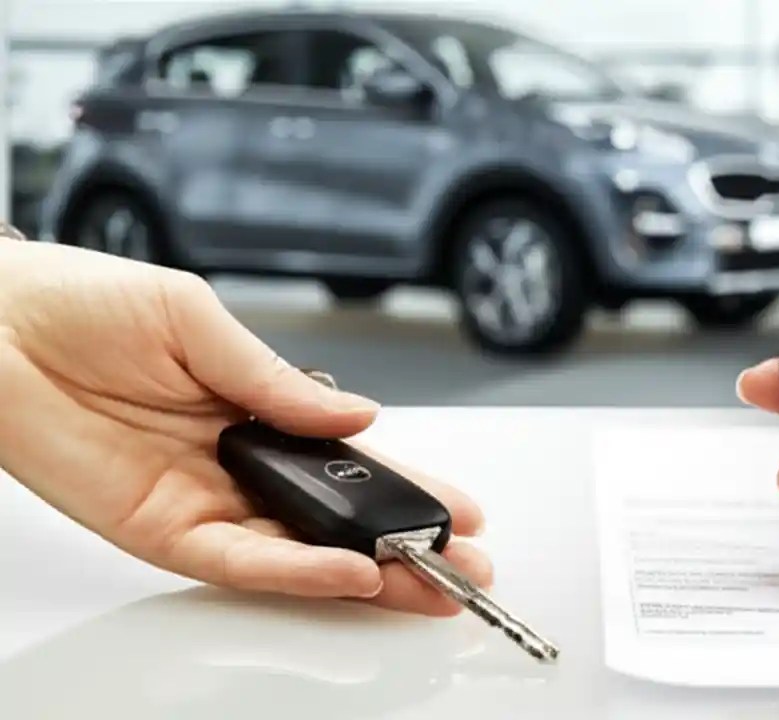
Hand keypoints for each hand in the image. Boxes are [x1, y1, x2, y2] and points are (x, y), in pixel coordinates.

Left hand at [0, 241, 487, 614]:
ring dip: (368, 570)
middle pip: (335, 518)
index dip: (405, 485)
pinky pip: (239, 560)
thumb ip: (276, 382)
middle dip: (405, 544)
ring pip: (299, 552)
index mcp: (254, 409)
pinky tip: (350, 571)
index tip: (458, 506)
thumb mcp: (199, 321)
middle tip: (466, 564)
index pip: (347, 460)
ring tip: (430, 581)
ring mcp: (201, 500)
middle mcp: (235, 464)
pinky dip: (297, 571)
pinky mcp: (159, 529)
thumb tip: (356, 416)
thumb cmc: (81, 303)